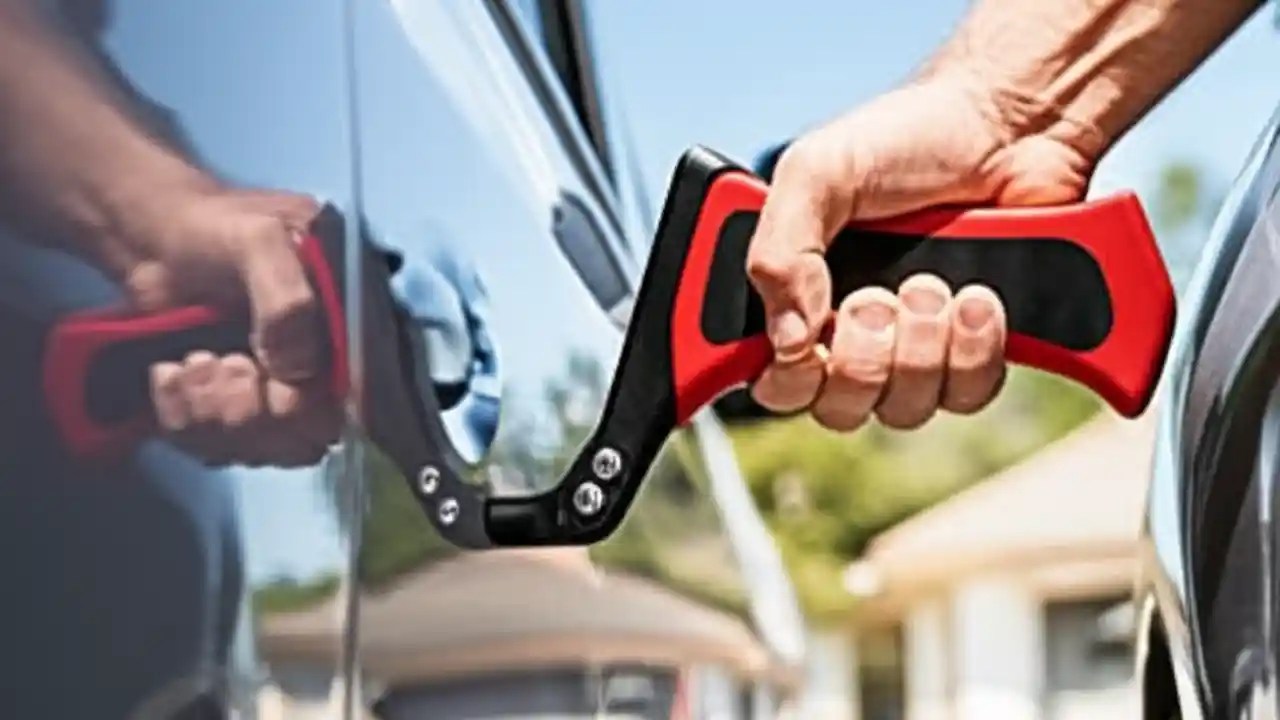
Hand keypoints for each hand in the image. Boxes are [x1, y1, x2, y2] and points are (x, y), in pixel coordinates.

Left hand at [119, 185, 342, 466]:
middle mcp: (318, 371)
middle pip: (305, 440)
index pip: (354, 400)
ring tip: (189, 362)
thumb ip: (286, 298)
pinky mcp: (226, 411)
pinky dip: (182, 419)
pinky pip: (213, 450)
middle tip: (215, 361)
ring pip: (257, 450)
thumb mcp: (259, 240)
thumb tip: (295, 371)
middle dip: (250, 413)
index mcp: (345, 329)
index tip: (267, 378)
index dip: (311, 408)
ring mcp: (271, 395)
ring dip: (211, 414)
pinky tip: (169, 375)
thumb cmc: (214, 228)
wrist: (149, 235)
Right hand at [746, 75, 1094, 430]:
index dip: (785, 379)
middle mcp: (847, 331)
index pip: (767, 378)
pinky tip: (978, 300)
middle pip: (835, 407)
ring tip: (936, 286)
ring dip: (922, 350)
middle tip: (879, 299)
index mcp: (794, 292)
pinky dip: (974, 353)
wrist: (1010, 124)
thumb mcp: (817, 170)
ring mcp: (912, 347)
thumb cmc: (908, 137)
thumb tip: (786, 339)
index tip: (807, 348)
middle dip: (862, 359)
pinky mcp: (973, 351)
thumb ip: (778, 248)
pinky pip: (966, 395)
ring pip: (902, 408)